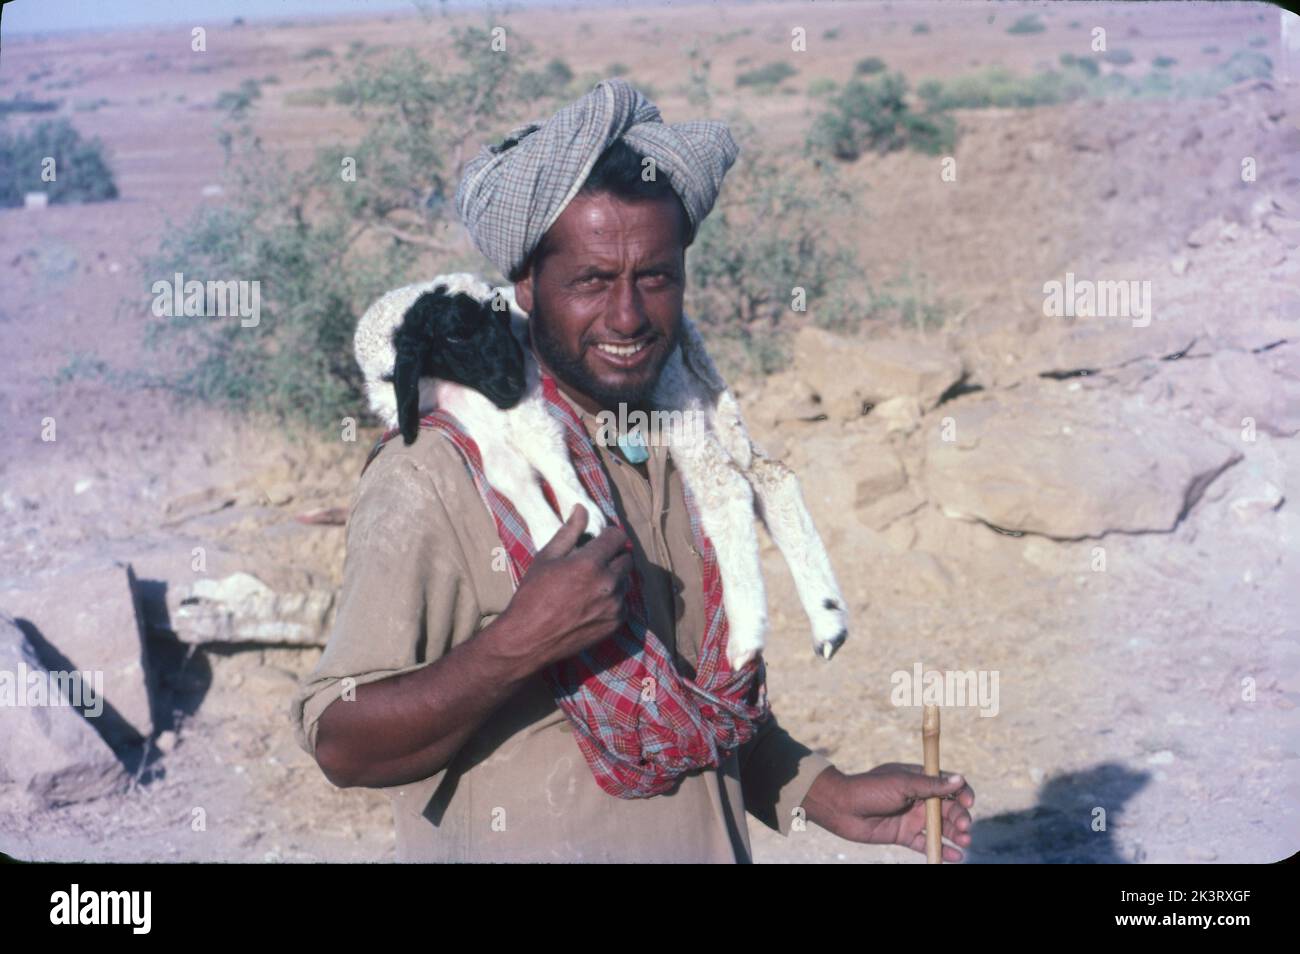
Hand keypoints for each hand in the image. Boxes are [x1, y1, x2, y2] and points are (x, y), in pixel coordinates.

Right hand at [493, 504, 632, 670]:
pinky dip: (613, 600)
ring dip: (614, 578)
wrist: (529, 638)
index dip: (609, 535)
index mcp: (591, 563)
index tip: (600, 539)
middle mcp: (608, 583)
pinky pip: (624, 603)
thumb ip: (569, 532)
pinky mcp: (616, 623)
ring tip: (591, 585)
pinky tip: (592, 603)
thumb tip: (581, 509)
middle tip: (594, 562)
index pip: (618, 536)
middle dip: (613, 556)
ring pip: (626, 581)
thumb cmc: (532, 595)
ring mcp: (615, 605)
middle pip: (626, 558)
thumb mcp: (546, 558)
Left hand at [801, 763, 974, 861]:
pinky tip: (953, 856)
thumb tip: (961, 779)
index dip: (962, 793)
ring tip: (964, 842)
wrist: (842, 808)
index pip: (948, 785)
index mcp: (919, 780)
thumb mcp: (902, 784)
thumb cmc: (870, 789)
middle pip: (948, 808)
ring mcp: (912, 817)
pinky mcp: (904, 835)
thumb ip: (931, 785)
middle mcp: (919, 798)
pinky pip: (926, 843)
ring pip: (940, 827)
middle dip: (960, 817)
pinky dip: (941, 850)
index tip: (968, 802)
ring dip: (955, 834)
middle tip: (963, 828)